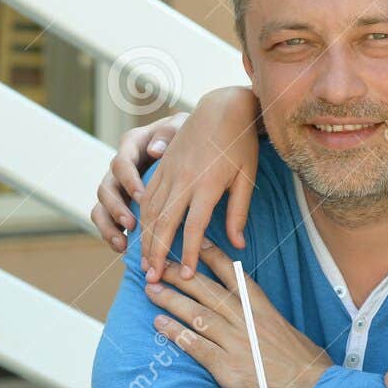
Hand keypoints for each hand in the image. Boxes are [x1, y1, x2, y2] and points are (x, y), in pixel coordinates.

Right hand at [92, 113, 186, 251]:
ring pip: (101, 207)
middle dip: (116, 208)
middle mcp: (120, 166)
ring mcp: (118, 185)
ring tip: (122, 242)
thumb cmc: (187, 132)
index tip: (141, 196)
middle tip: (131, 223)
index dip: (128, 180)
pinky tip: (122, 248)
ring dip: (109, 225)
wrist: (192, 138)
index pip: (122, 162)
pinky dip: (112, 233)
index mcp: (133, 144)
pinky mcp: (121, 202)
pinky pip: (107, 219)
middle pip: (106, 187)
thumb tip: (154, 150)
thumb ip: (168, 134)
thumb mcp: (182, 126)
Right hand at [139, 87, 260, 283]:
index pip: (193, 228)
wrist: (222, 109)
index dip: (187, 254)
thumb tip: (238, 246)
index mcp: (207, 185)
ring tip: (145, 263)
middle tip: (153, 279)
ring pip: (150, 211)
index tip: (185, 275)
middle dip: (157, 253)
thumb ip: (239, 213)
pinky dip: (142, 217)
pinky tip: (141, 233)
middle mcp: (183, 179)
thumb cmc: (240, 145)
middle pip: (164, 223)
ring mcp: (169, 171)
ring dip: (145, 239)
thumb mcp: (246, 179)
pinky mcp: (162, 165)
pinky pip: (146, 195)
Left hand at [147, 243, 330, 387]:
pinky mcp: (228, 367)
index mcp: (265, 312)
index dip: (214, 258)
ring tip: (152, 291)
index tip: (197, 244)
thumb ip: (271, 324)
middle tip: (160, 265)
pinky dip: (176, 334)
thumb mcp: (291, 335)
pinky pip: (196, 346)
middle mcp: (249, 322)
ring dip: (172, 301)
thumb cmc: (307, 368)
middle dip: (182, 276)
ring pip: (198, 314)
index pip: (236, 277)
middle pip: (209, 292)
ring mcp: (237, 343)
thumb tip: (264, 321)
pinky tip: (159, 325)